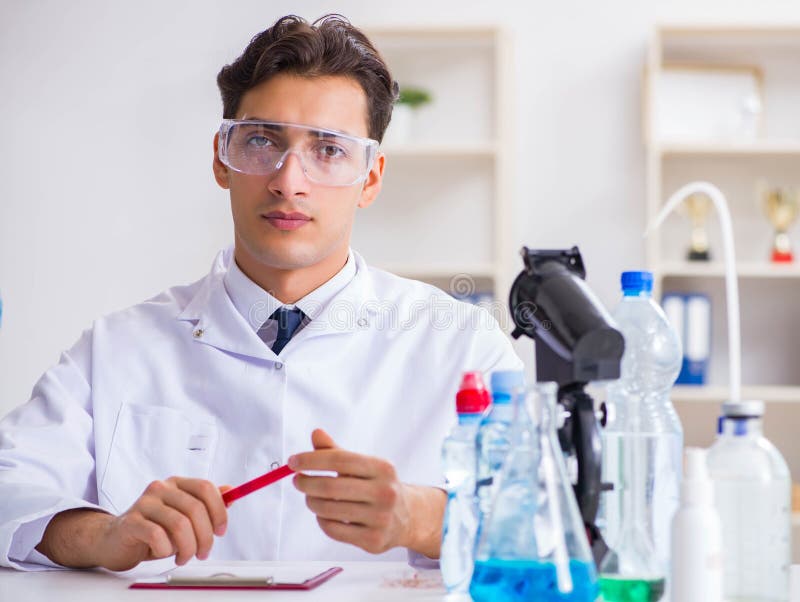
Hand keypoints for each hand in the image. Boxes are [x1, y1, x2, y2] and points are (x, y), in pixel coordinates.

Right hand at [37, 478, 229, 570]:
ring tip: (184, 556)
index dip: (219, 511)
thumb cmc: (153, 528)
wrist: (114, 540)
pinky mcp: (131, 521)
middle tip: (203, 552)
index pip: (206, 488)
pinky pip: (158, 536)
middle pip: (195, 509)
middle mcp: (161, 488)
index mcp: (177, 483)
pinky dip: (166, 549)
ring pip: (179, 524)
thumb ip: (205, 504)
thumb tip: (231, 492)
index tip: (221, 531)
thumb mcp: (183, 515)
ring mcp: (144, 503)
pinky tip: (164, 553)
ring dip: (188, 547)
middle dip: (205, 536)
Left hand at [288, 429, 445, 557]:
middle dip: (307, 483)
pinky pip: (334, 529)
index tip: (292, 461)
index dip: (312, 460)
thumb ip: (337, 451)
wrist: (408, 516)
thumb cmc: (378, 485)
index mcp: (383, 468)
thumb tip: (316, 433)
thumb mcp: (363, 465)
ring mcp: (380, 518)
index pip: (340, 459)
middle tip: (296, 481)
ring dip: (312, 502)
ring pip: (329, 510)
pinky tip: (323, 514)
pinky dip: (322, 520)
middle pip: (332, 487)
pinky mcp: (373, 540)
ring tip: (309, 497)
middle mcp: (385, 492)